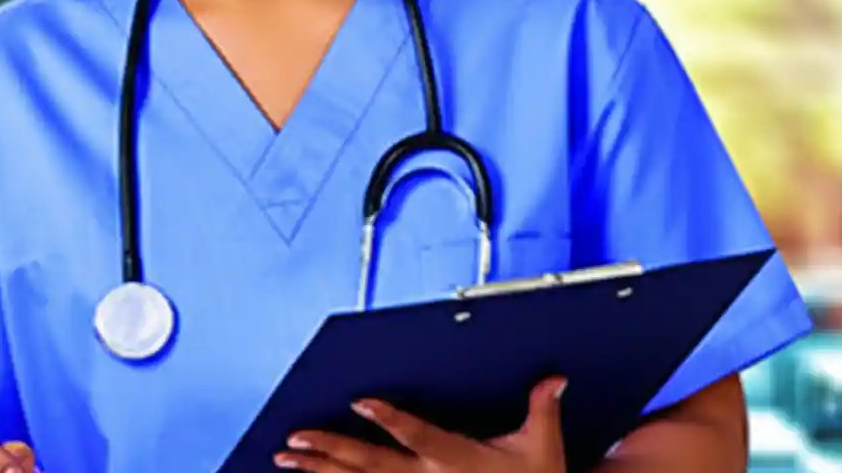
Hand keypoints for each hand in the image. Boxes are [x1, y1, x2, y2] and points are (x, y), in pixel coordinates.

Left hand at [274, 377, 567, 472]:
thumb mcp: (542, 446)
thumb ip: (542, 407)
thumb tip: (554, 378)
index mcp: (456, 460)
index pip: (418, 436)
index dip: (389, 419)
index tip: (361, 401)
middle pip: (372, 465)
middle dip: (331, 450)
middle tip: (296, 439)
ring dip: (320, 470)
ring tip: (287, 457)